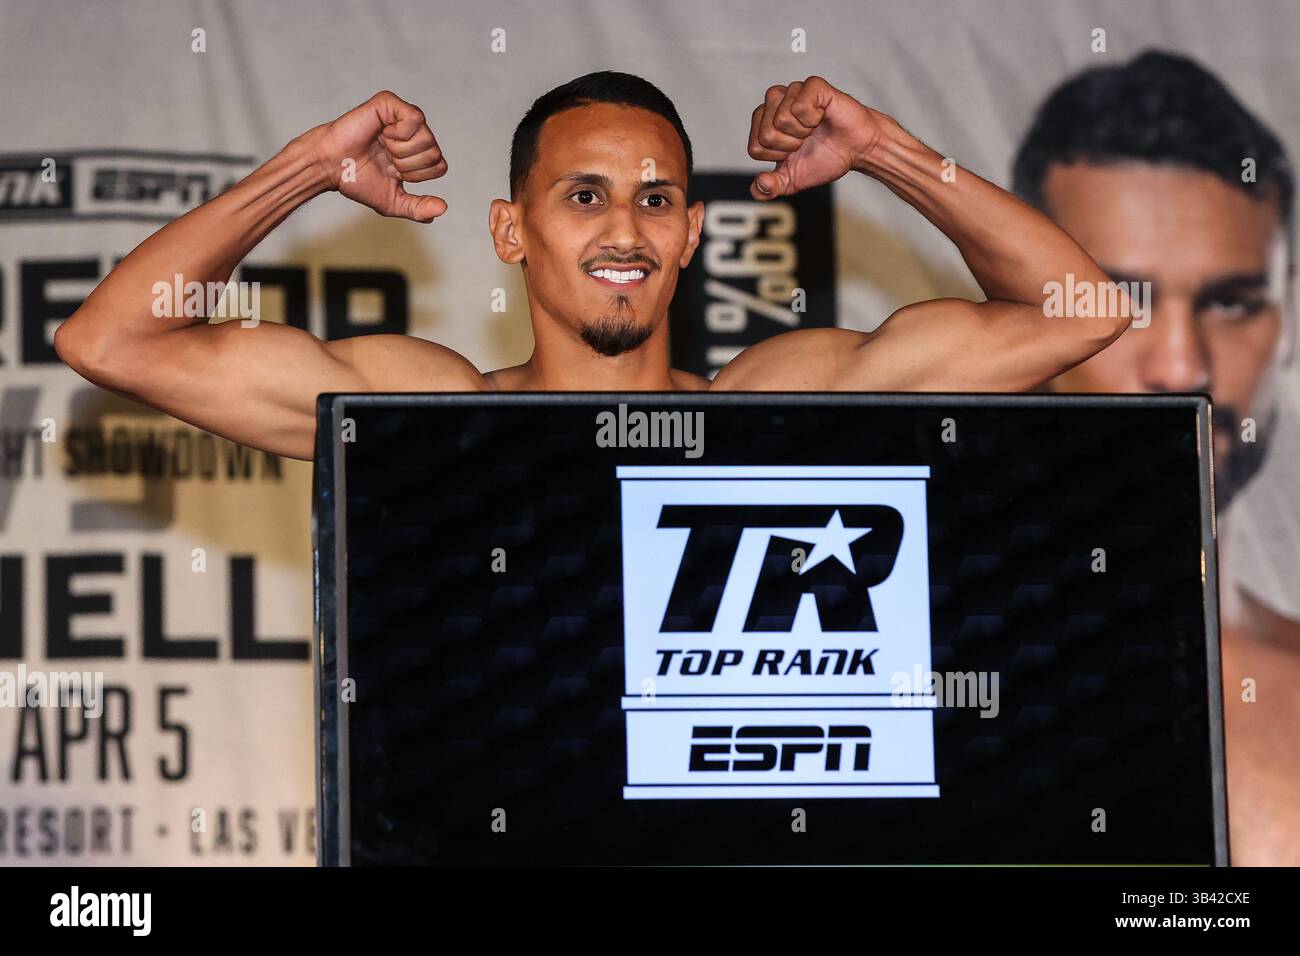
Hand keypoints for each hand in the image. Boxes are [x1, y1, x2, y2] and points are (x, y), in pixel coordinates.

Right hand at [305, 91, 447, 221]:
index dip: (417, 175)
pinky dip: (399, 133)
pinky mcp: (390, 103)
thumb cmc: (357, 180)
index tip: (394, 173)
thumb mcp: (393, 202)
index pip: (440, 166)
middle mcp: (413, 133)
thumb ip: (419, 209)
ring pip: (427, 138)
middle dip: (408, 165)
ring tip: (382, 145)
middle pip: (435, 153)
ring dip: (401, 151)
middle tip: (386, 158)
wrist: (331, 167)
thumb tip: (443, 209)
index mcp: (416, 153)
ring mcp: (402, 116)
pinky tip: (383, 133)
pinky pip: (415, 118)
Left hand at [746, 76, 888, 199]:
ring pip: (781, 118)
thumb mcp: (792, 181)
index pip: (755, 147)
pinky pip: (800, 105)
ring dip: (802, 132)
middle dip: (789, 146)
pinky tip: (822, 116)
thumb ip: (770, 188)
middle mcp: (774, 103)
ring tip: (814, 128)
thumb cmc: (825, 159)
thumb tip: (759, 186)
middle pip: (766, 134)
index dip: (777, 157)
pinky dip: (814, 119)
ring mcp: (793, 91)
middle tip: (806, 139)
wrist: (857, 150)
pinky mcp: (812, 85)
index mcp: (763, 123)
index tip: (793, 152)